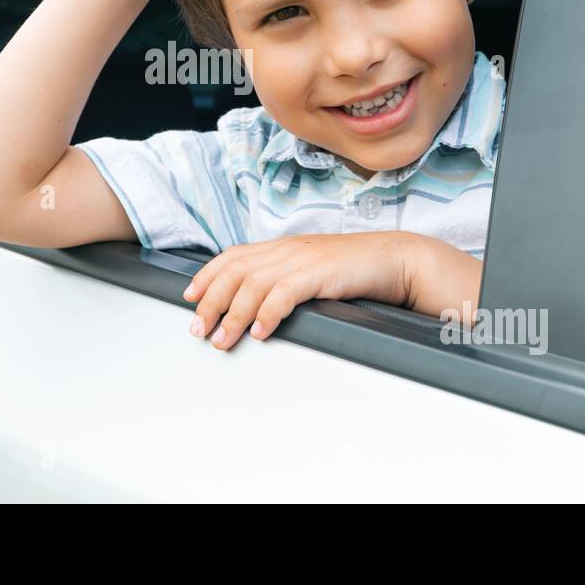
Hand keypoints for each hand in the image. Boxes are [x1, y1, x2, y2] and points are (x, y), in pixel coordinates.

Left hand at [181, 232, 412, 349]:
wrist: (395, 259)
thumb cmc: (354, 270)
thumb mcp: (311, 270)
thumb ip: (284, 279)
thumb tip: (255, 305)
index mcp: (282, 246)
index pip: (233, 257)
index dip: (207, 276)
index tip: (189, 298)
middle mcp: (287, 249)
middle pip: (235, 272)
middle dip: (211, 301)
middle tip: (198, 328)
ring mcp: (303, 259)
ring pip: (254, 284)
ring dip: (234, 314)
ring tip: (223, 339)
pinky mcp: (320, 272)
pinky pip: (286, 292)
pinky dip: (268, 313)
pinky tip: (261, 332)